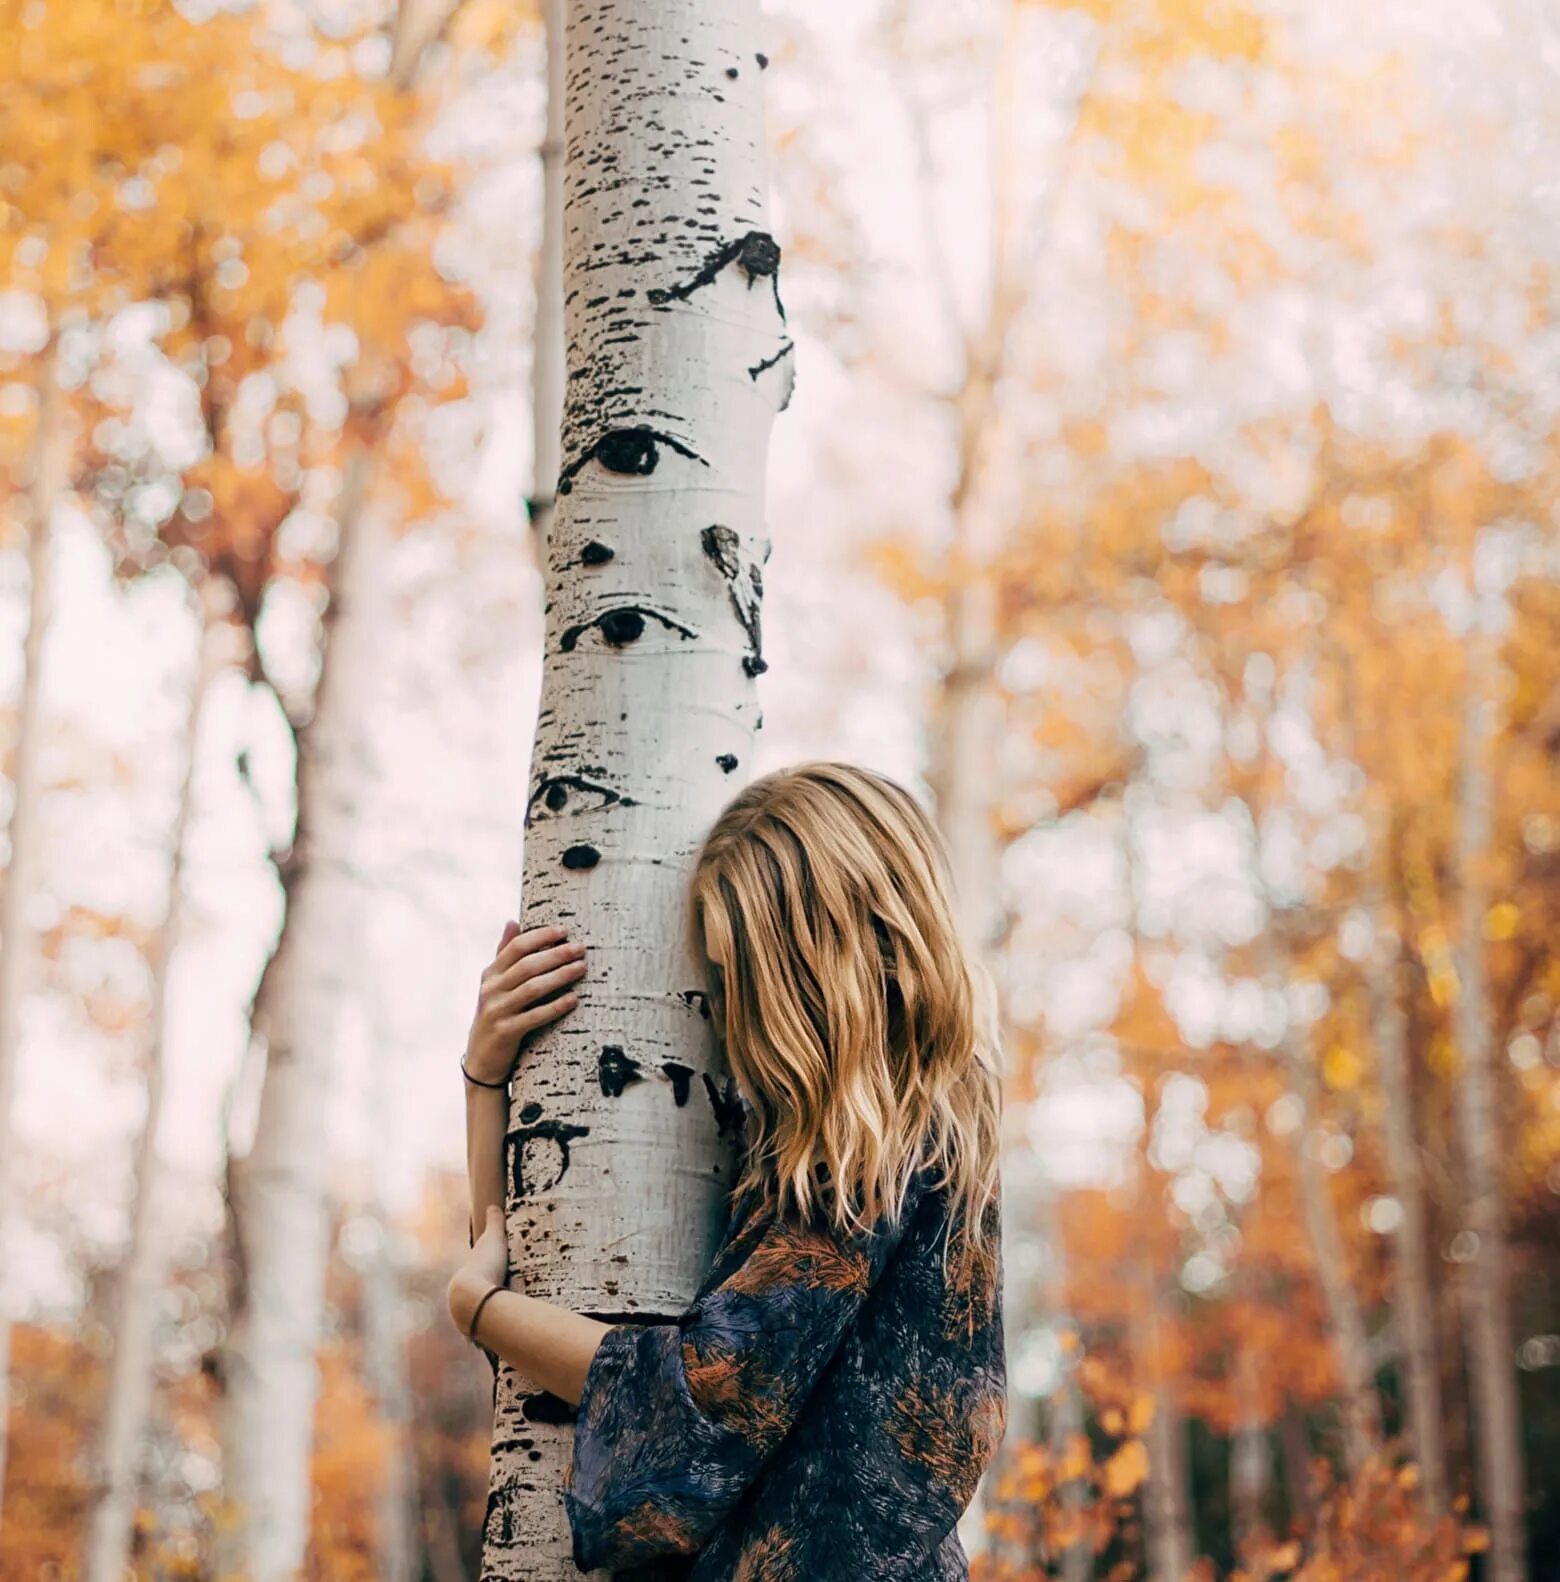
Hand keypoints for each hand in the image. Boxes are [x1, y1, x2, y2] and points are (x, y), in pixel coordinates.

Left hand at [448, 1203, 508, 1336]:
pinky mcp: (475, 1329)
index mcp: (468, 1273)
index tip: (486, 1274)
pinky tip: (492, 1339)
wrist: (474, 1298)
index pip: (473, 1273)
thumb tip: (492, 1206)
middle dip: (478, 1300)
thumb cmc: (485, 1267)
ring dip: (479, 1319)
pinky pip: (480, 1330)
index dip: (481, 1273)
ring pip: (473, 1314)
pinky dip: (485, 1333)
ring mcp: (466, 1312)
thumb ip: (495, 1223)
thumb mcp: (494, 1241)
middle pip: (471, 1297)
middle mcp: (463, 1294)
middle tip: (491, 1302)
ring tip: (492, 1325)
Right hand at [464, 920, 586, 1085]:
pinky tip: (574, 999)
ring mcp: (497, 1011)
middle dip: (556, 954)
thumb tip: (512, 921)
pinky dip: (555, 1006)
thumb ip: (504, 954)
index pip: (516, 947)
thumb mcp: (495, 984)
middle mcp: (491, 990)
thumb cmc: (497, 1014)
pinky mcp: (506, 1032)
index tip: (564, 930)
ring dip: (560, 976)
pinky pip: (534, 1016)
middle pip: (527, 965)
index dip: (540, 936)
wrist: (481, 1059)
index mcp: (490, 974)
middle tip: (580, 948)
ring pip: (533, 988)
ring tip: (582, 968)